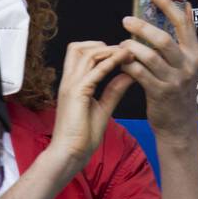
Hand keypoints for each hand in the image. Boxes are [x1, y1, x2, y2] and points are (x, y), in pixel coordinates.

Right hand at [47, 41, 134, 173]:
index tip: (122, 51)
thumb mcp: (103, 108)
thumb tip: (128, 75)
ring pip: (86, 54)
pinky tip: (124, 61)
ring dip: (109, 50)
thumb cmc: (82, 136)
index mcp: (73, 83)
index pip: (80, 53)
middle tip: (124, 50)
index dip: (100, 48)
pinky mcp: (77, 93)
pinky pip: (95, 71)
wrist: (70, 154)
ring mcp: (71, 85)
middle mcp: (69, 80)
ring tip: (127, 53)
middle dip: (103, 44)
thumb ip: (114, 90)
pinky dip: (110, 62)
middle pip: (79, 47)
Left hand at [120, 0, 197, 140]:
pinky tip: (121, 61)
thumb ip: (187, 36)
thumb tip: (186, 5)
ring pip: (148, 56)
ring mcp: (174, 80)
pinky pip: (138, 73)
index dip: (168, 5)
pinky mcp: (159, 93)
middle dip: (142, 27)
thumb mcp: (189, 62)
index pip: (183, 23)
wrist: (180, 124)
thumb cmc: (179, 88)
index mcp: (195, 54)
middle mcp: (187, 66)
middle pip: (163, 39)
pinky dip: (128, 65)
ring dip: (131, 47)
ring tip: (122, 43)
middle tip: (126, 20)